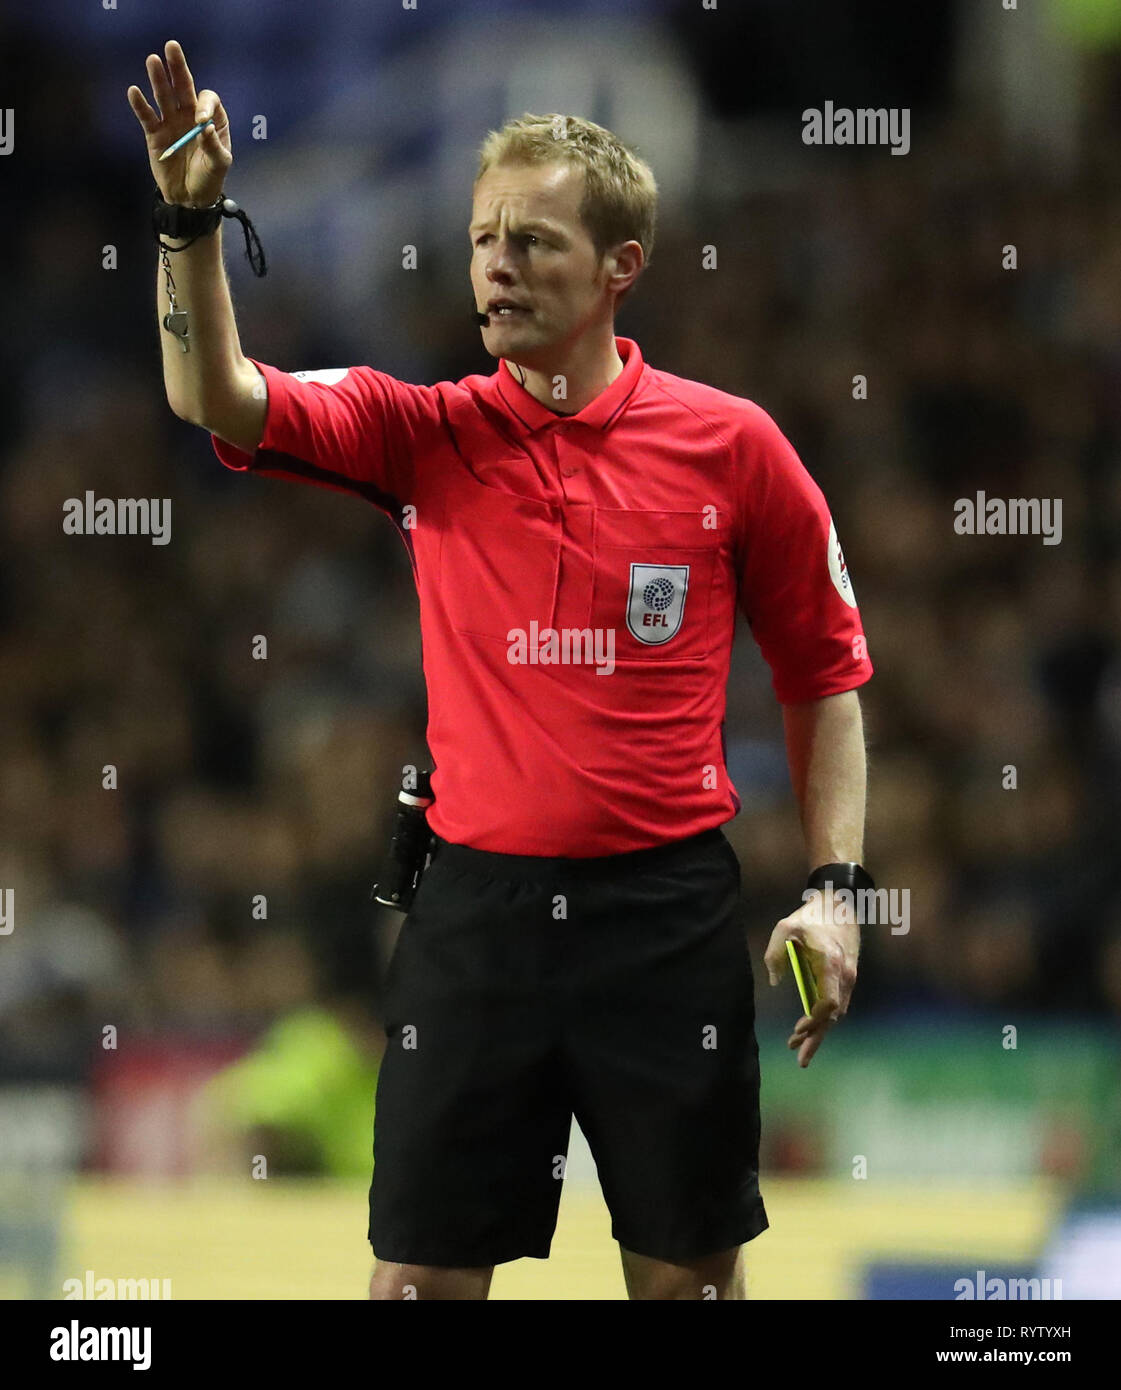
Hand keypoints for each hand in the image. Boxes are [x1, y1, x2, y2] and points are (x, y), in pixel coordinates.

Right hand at [127, 39, 231, 206]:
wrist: (189, 198)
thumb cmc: (209, 180)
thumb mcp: (219, 165)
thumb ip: (214, 146)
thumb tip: (204, 127)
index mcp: (212, 120)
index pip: (207, 100)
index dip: (203, 105)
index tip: (200, 120)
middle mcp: (190, 116)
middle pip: (184, 87)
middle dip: (178, 68)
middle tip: (172, 47)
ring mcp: (171, 122)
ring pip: (164, 96)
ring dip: (158, 79)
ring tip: (152, 60)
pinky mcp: (155, 133)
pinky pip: (147, 116)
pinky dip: (140, 105)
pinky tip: (134, 91)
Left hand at [763, 887, 859, 1067]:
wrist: (840, 903)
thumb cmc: (810, 917)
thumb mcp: (786, 928)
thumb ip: (776, 953)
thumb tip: (776, 981)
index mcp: (832, 965)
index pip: (828, 1004)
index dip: (814, 1021)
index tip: (797, 1030)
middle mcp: (845, 976)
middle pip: (833, 1017)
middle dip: (816, 1038)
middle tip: (800, 1058)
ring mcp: (849, 977)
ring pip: (837, 1013)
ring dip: (820, 1032)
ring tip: (801, 1049)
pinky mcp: (847, 976)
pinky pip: (838, 1004)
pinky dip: (826, 1019)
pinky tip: (814, 1029)